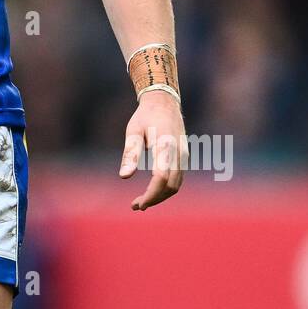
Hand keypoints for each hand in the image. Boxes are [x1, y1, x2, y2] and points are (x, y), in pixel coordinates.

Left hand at [118, 91, 187, 210]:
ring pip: (176, 185)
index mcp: (165, 145)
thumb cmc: (145, 116)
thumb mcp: (133, 131)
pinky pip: (178, 179)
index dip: (151, 194)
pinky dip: (166, 189)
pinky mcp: (183, 158)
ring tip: (141, 202)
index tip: (138, 204)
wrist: (164, 102)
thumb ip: (130, 153)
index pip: (161, 177)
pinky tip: (152, 192)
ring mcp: (184, 156)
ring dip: (161, 196)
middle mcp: (178, 153)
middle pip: (171, 185)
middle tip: (136, 206)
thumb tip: (124, 177)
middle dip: (154, 199)